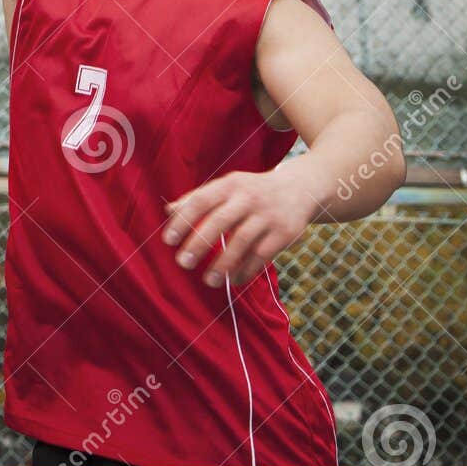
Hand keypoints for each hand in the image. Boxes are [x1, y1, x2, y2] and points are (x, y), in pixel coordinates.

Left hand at [162, 163, 317, 287]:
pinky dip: (246, 271)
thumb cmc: (250, 191)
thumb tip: (168, 211)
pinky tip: (233, 281)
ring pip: (243, 241)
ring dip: (223, 264)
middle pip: (221, 220)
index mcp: (230, 184)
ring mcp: (268, 215)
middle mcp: (248, 197)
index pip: (202, 200)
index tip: (168, 240)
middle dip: (200, 243)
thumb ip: (198, 199)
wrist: (298, 189)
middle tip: (183, 263)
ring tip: (208, 281)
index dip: (184, 220)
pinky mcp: (285, 233)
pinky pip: (262, 256)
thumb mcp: (227, 187)